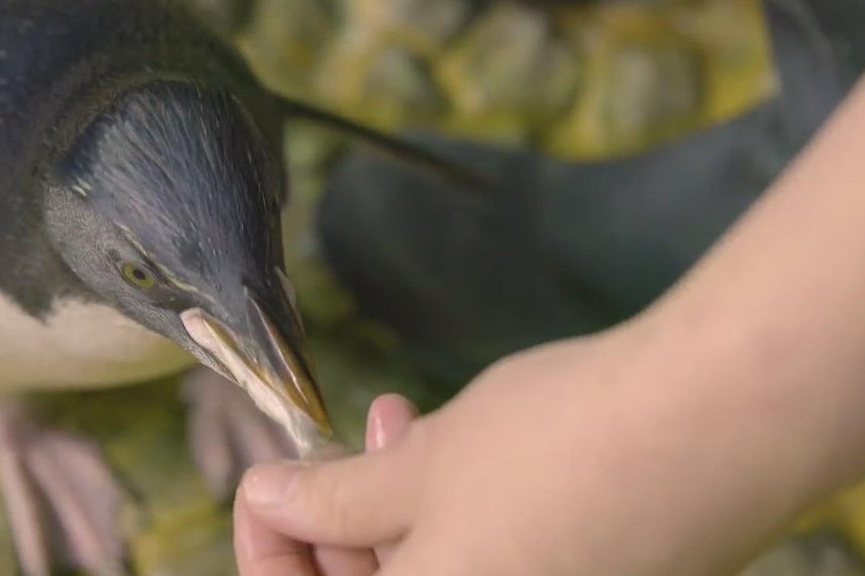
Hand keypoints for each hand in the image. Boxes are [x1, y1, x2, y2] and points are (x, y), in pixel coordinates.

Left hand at [233, 318, 859, 575]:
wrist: (715, 424)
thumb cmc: (551, 452)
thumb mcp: (417, 472)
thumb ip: (331, 500)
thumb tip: (270, 499)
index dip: (271, 549)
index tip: (266, 486)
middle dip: (341, 517)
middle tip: (338, 445)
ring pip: (441, 569)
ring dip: (402, 502)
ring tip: (397, 420)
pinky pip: (498, 560)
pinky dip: (462, 511)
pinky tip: (463, 440)